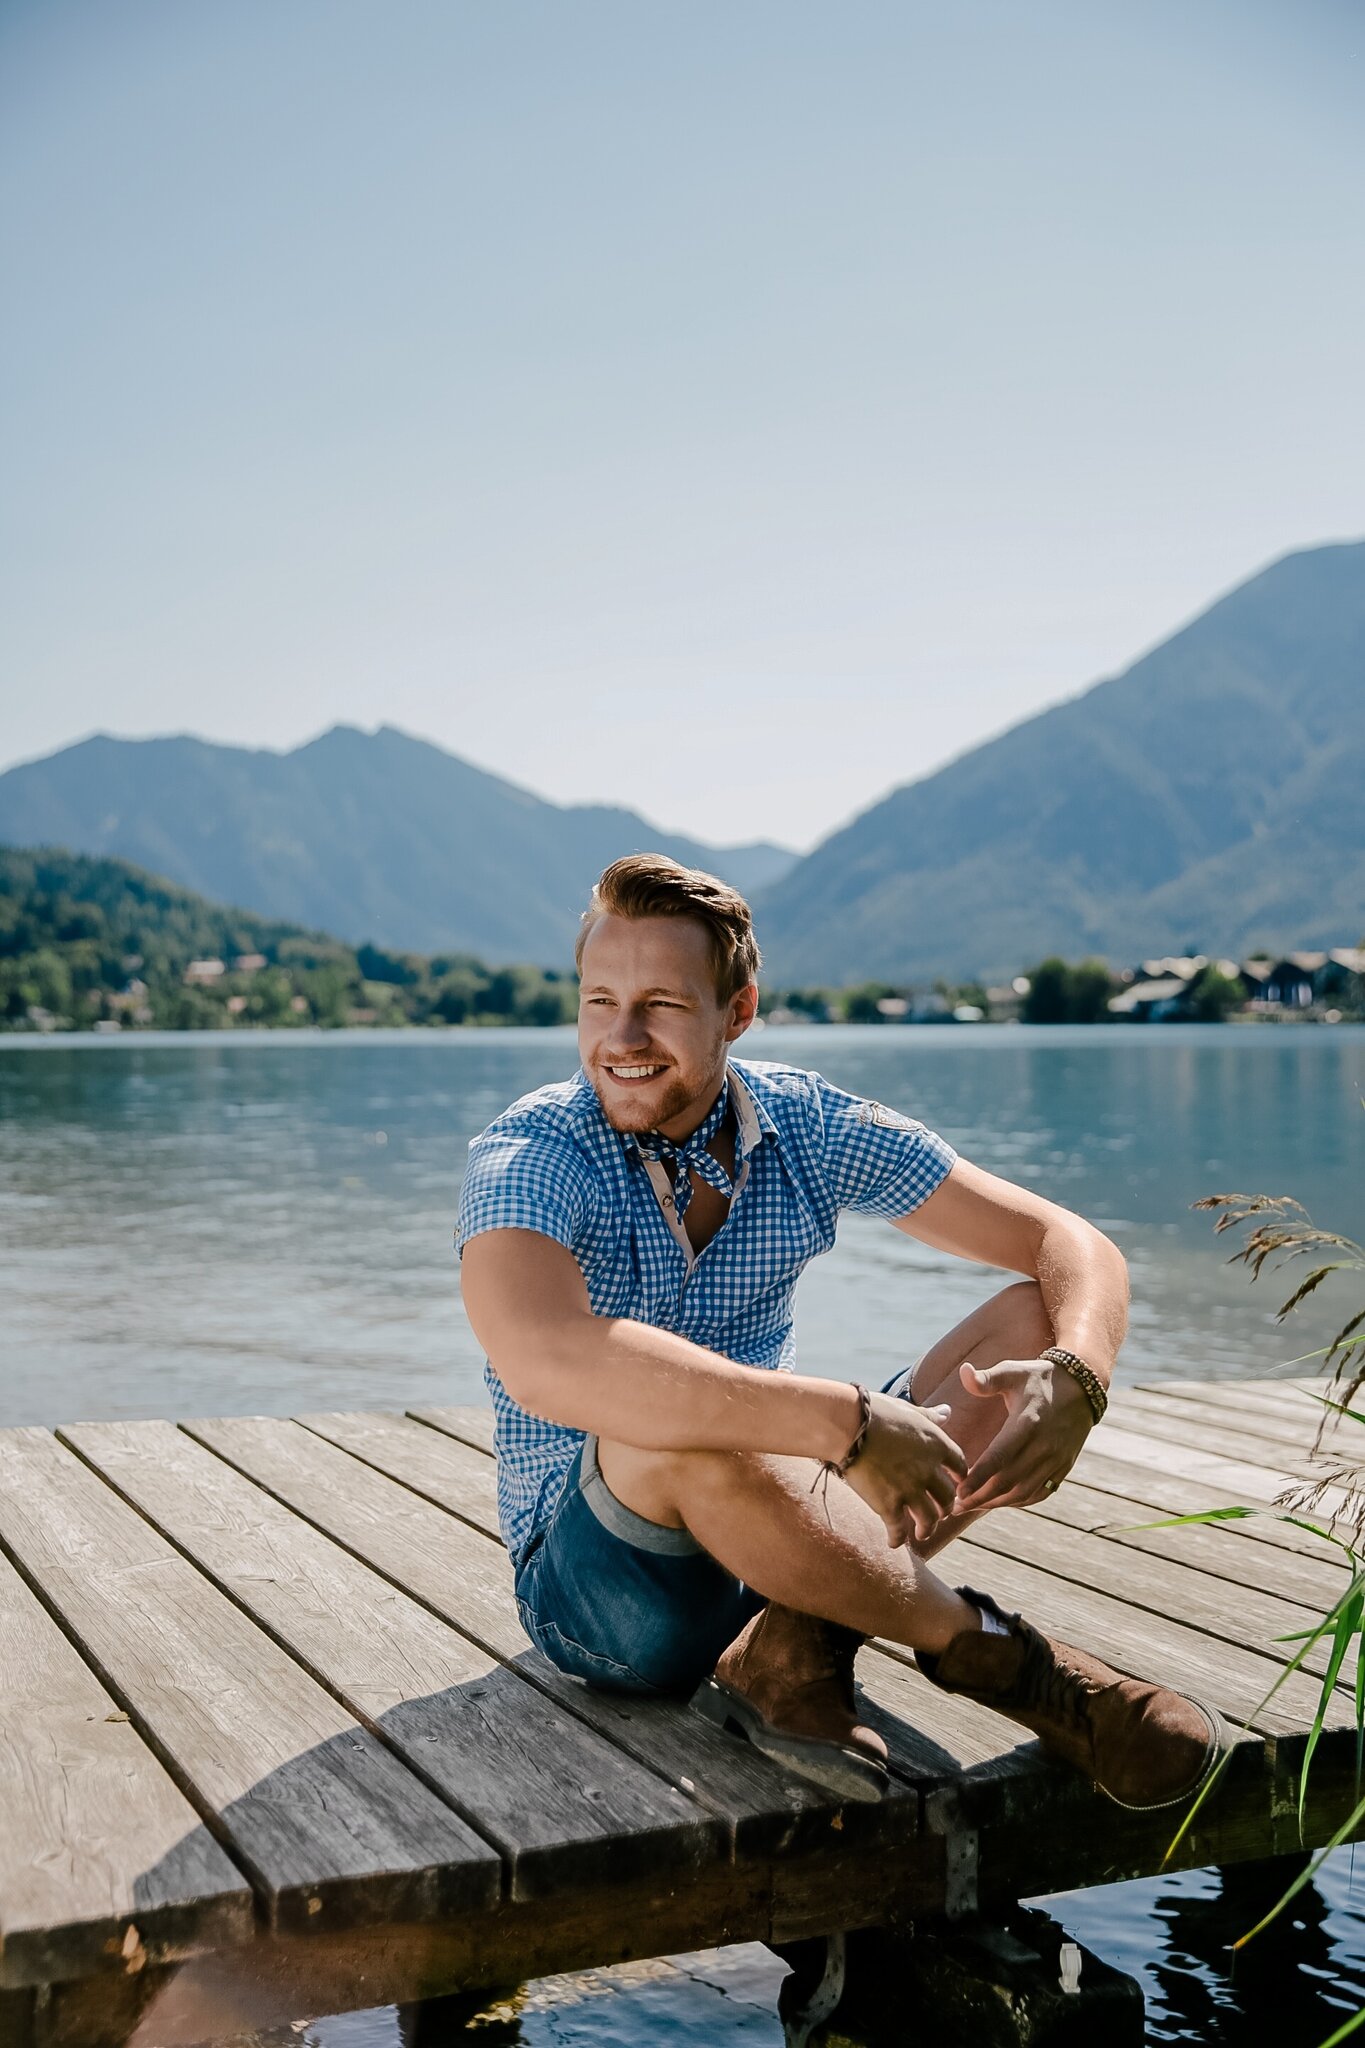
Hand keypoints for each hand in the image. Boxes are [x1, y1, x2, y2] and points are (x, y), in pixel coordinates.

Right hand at [842, 1394, 968, 1547]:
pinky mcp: (888, 1505)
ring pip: (929, 1519)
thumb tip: (948, 1411)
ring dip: (928, 1529)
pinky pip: (898, 1529)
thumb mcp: (908, 1410)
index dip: (960, 1476)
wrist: (848, 1426)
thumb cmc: (876, 1413)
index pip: (959, 1464)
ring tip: (923, 1533)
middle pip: (947, 1496)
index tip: (957, 1483)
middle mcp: (928, 1470)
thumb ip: (930, 1416)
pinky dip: (897, 1539)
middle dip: (946, 1507)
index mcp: (936, 1444)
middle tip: (941, 1512)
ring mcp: (909, 1490)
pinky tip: (893, 1543)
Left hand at [953, 1356, 1093, 1512]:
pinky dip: (1019, 1501)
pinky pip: (1040, 1493)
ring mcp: (1056, 1460)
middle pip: (1008, 1482)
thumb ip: (987, 1378)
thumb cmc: (1038, 1379)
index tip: (957, 1491)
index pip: (999, 1458)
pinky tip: (1000, 1502)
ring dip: (997, 1503)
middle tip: (956, 1505)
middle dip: (980, 1497)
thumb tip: (964, 1371)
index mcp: (1027, 1424)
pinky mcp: (1064, 1468)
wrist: (1081, 1388)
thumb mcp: (1013, 1372)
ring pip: (1023, 1492)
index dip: (977, 1478)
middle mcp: (1043, 1446)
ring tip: (972, 1506)